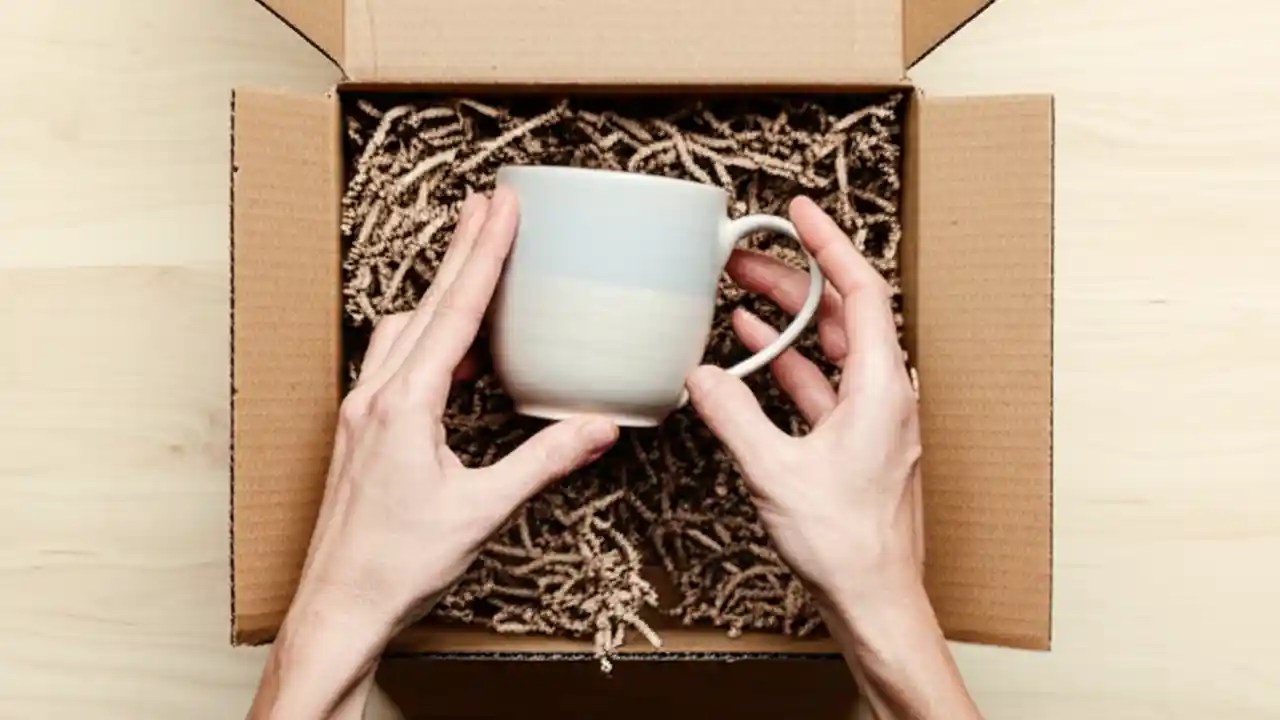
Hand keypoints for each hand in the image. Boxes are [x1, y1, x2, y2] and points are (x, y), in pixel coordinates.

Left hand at [249, 189, 618, 718]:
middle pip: (427, 305)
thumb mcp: (482, 511)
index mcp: (404, 407)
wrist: (336, 608)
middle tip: (488, 203)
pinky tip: (457, 358)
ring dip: (444, 298)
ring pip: (405, 331)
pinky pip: (395, 364)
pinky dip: (430, 343)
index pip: (455, 313)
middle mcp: (375, 397)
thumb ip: (542, 462)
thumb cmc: (398, 566)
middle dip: (462, 250)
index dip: (483, 254)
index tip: (500, 206)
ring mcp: (360, 412)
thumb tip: (597, 428)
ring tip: (481, 272)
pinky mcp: (359, 431)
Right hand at [688, 198, 979, 718]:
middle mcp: (886, 395)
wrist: (875, 600)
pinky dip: (786, 365)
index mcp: (882, 387)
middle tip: (746, 255)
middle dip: (793, 279)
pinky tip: (749, 356)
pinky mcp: (856, 442)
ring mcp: (873, 419)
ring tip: (738, 293)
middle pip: (840, 314)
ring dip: (785, 321)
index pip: (861, 290)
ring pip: (827, 348)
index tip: (798, 212)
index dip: (829, 243)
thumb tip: (701, 378)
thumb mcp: (775, 471)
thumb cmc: (845, 543)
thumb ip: (733, 416)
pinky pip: (820, 385)